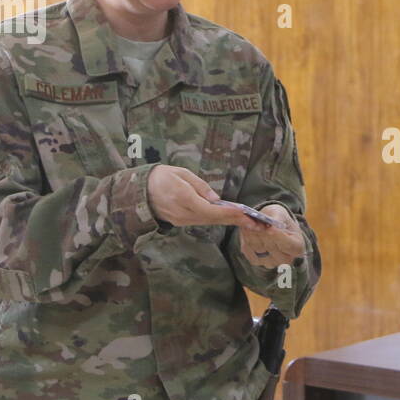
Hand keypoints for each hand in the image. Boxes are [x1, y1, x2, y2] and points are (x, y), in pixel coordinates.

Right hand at [146, 164, 266, 230]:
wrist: (139, 191)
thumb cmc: (161, 177)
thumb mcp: (181, 174)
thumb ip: (200, 186)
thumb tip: (216, 199)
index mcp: (183, 199)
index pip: (211, 209)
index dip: (229, 213)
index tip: (245, 214)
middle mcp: (184, 213)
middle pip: (215, 220)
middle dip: (238, 222)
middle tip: (259, 225)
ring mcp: (183, 220)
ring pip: (211, 222)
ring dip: (232, 223)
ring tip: (253, 224)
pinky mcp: (182, 222)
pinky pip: (205, 221)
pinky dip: (221, 220)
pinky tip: (235, 220)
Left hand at [236, 202, 305, 268]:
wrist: (270, 225)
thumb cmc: (279, 218)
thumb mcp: (281, 213)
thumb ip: (277, 218)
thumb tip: (272, 225)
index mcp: (297, 247)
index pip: (289, 245)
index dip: (279, 237)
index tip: (271, 228)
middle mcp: (286, 259)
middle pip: (271, 247)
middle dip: (262, 233)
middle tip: (256, 222)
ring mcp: (271, 263)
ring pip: (257, 247)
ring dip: (252, 233)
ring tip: (251, 223)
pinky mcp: (257, 261)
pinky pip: (248, 250)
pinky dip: (246, 239)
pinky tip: (248, 230)